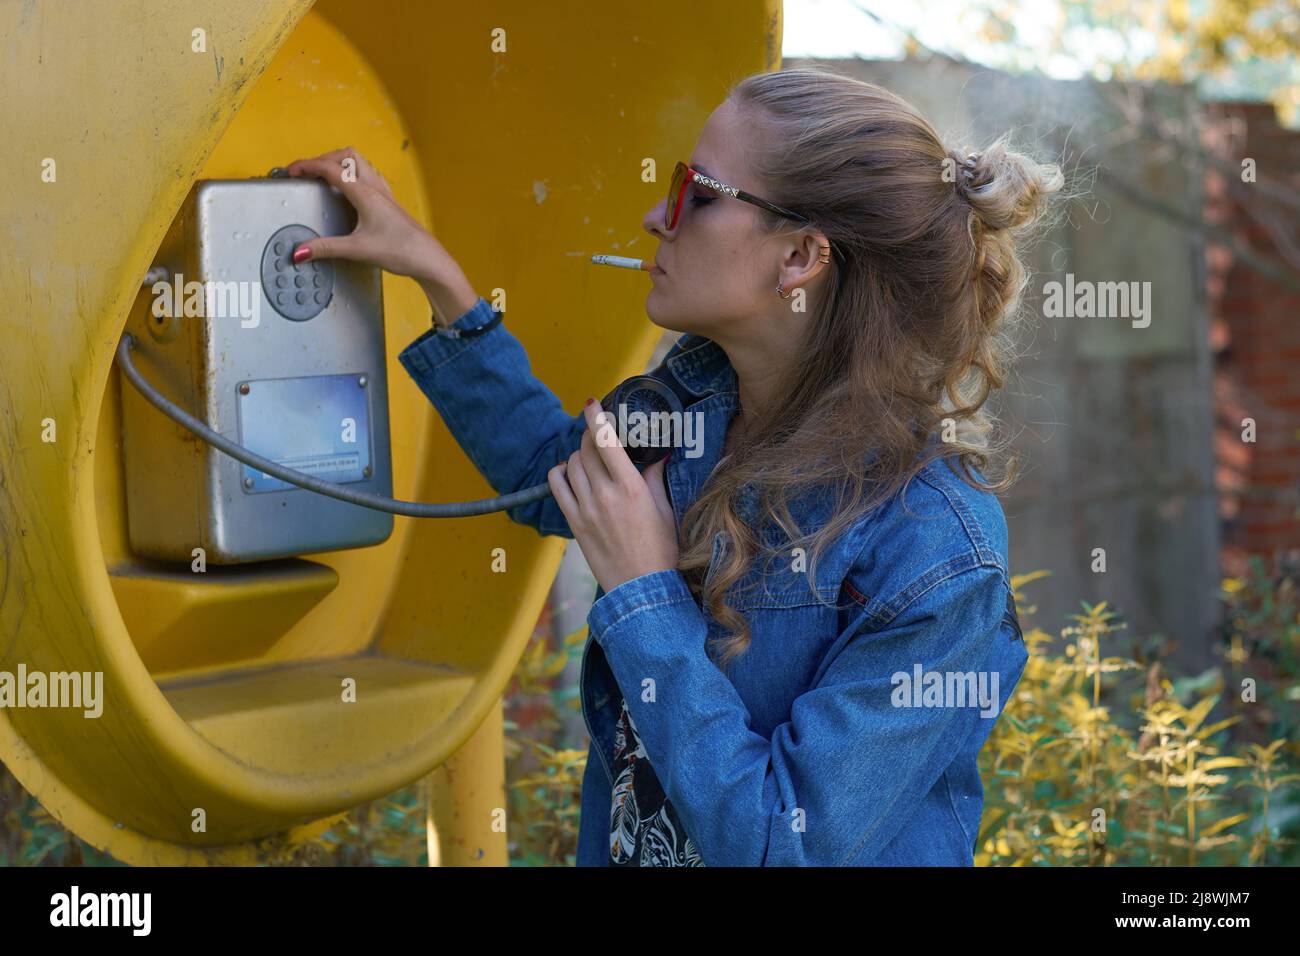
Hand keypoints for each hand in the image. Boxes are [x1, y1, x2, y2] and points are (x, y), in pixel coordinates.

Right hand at [283, 147, 476, 322]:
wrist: (428, 259)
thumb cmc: (401, 251)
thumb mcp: (357, 250)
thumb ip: (326, 248)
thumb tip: (301, 251)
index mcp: (364, 193)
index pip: (330, 168)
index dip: (307, 166)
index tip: (292, 171)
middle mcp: (375, 187)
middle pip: (345, 155)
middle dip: (322, 158)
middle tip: (307, 172)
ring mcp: (384, 193)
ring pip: (359, 162)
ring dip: (339, 162)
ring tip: (324, 174)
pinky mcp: (389, 201)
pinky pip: (369, 175)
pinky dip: (353, 173)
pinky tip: (350, 188)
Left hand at [548, 401, 678, 593]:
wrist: (642, 589)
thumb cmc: (660, 550)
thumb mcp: (665, 509)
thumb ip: (656, 477)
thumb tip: (658, 454)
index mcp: (631, 488)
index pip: (605, 440)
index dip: (595, 416)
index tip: (592, 402)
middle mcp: (605, 495)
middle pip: (586, 449)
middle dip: (589, 434)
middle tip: (597, 433)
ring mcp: (586, 509)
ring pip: (571, 464)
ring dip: (578, 454)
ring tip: (589, 457)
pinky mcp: (574, 523)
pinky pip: (557, 486)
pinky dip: (559, 473)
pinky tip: (568, 472)